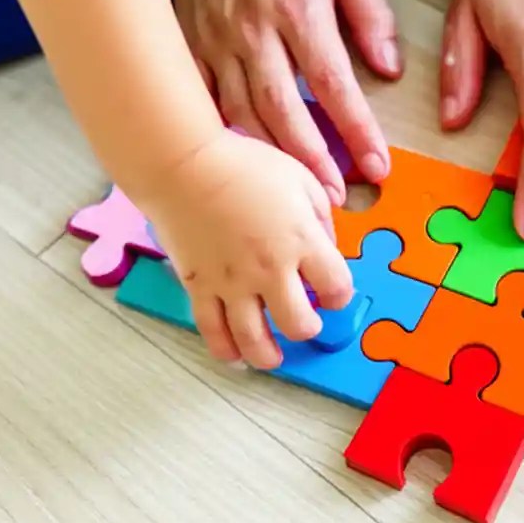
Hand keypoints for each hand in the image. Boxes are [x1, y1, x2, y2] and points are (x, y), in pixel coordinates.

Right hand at [141, 132, 353, 369]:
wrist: (183, 164)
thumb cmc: (245, 164)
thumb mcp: (300, 180)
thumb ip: (321, 216)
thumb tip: (326, 246)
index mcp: (302, 240)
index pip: (337, 287)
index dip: (340, 296)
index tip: (334, 293)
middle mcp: (270, 269)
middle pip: (299, 323)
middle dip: (308, 328)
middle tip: (306, 321)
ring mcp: (232, 282)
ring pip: (254, 338)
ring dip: (268, 355)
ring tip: (274, 357)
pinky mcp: (199, 286)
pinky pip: (212, 330)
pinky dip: (225, 350)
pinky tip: (235, 358)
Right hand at [159, 0, 400, 200]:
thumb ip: (370, 13)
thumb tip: (390, 68)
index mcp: (297, 8)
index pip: (332, 80)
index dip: (355, 128)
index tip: (376, 164)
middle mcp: (254, 32)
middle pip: (283, 108)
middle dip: (312, 159)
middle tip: (336, 198)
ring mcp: (218, 45)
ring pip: (243, 114)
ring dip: (273, 159)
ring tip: (300, 193)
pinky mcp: (194, 52)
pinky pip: (207, 104)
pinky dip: (226, 138)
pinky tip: (245, 168)